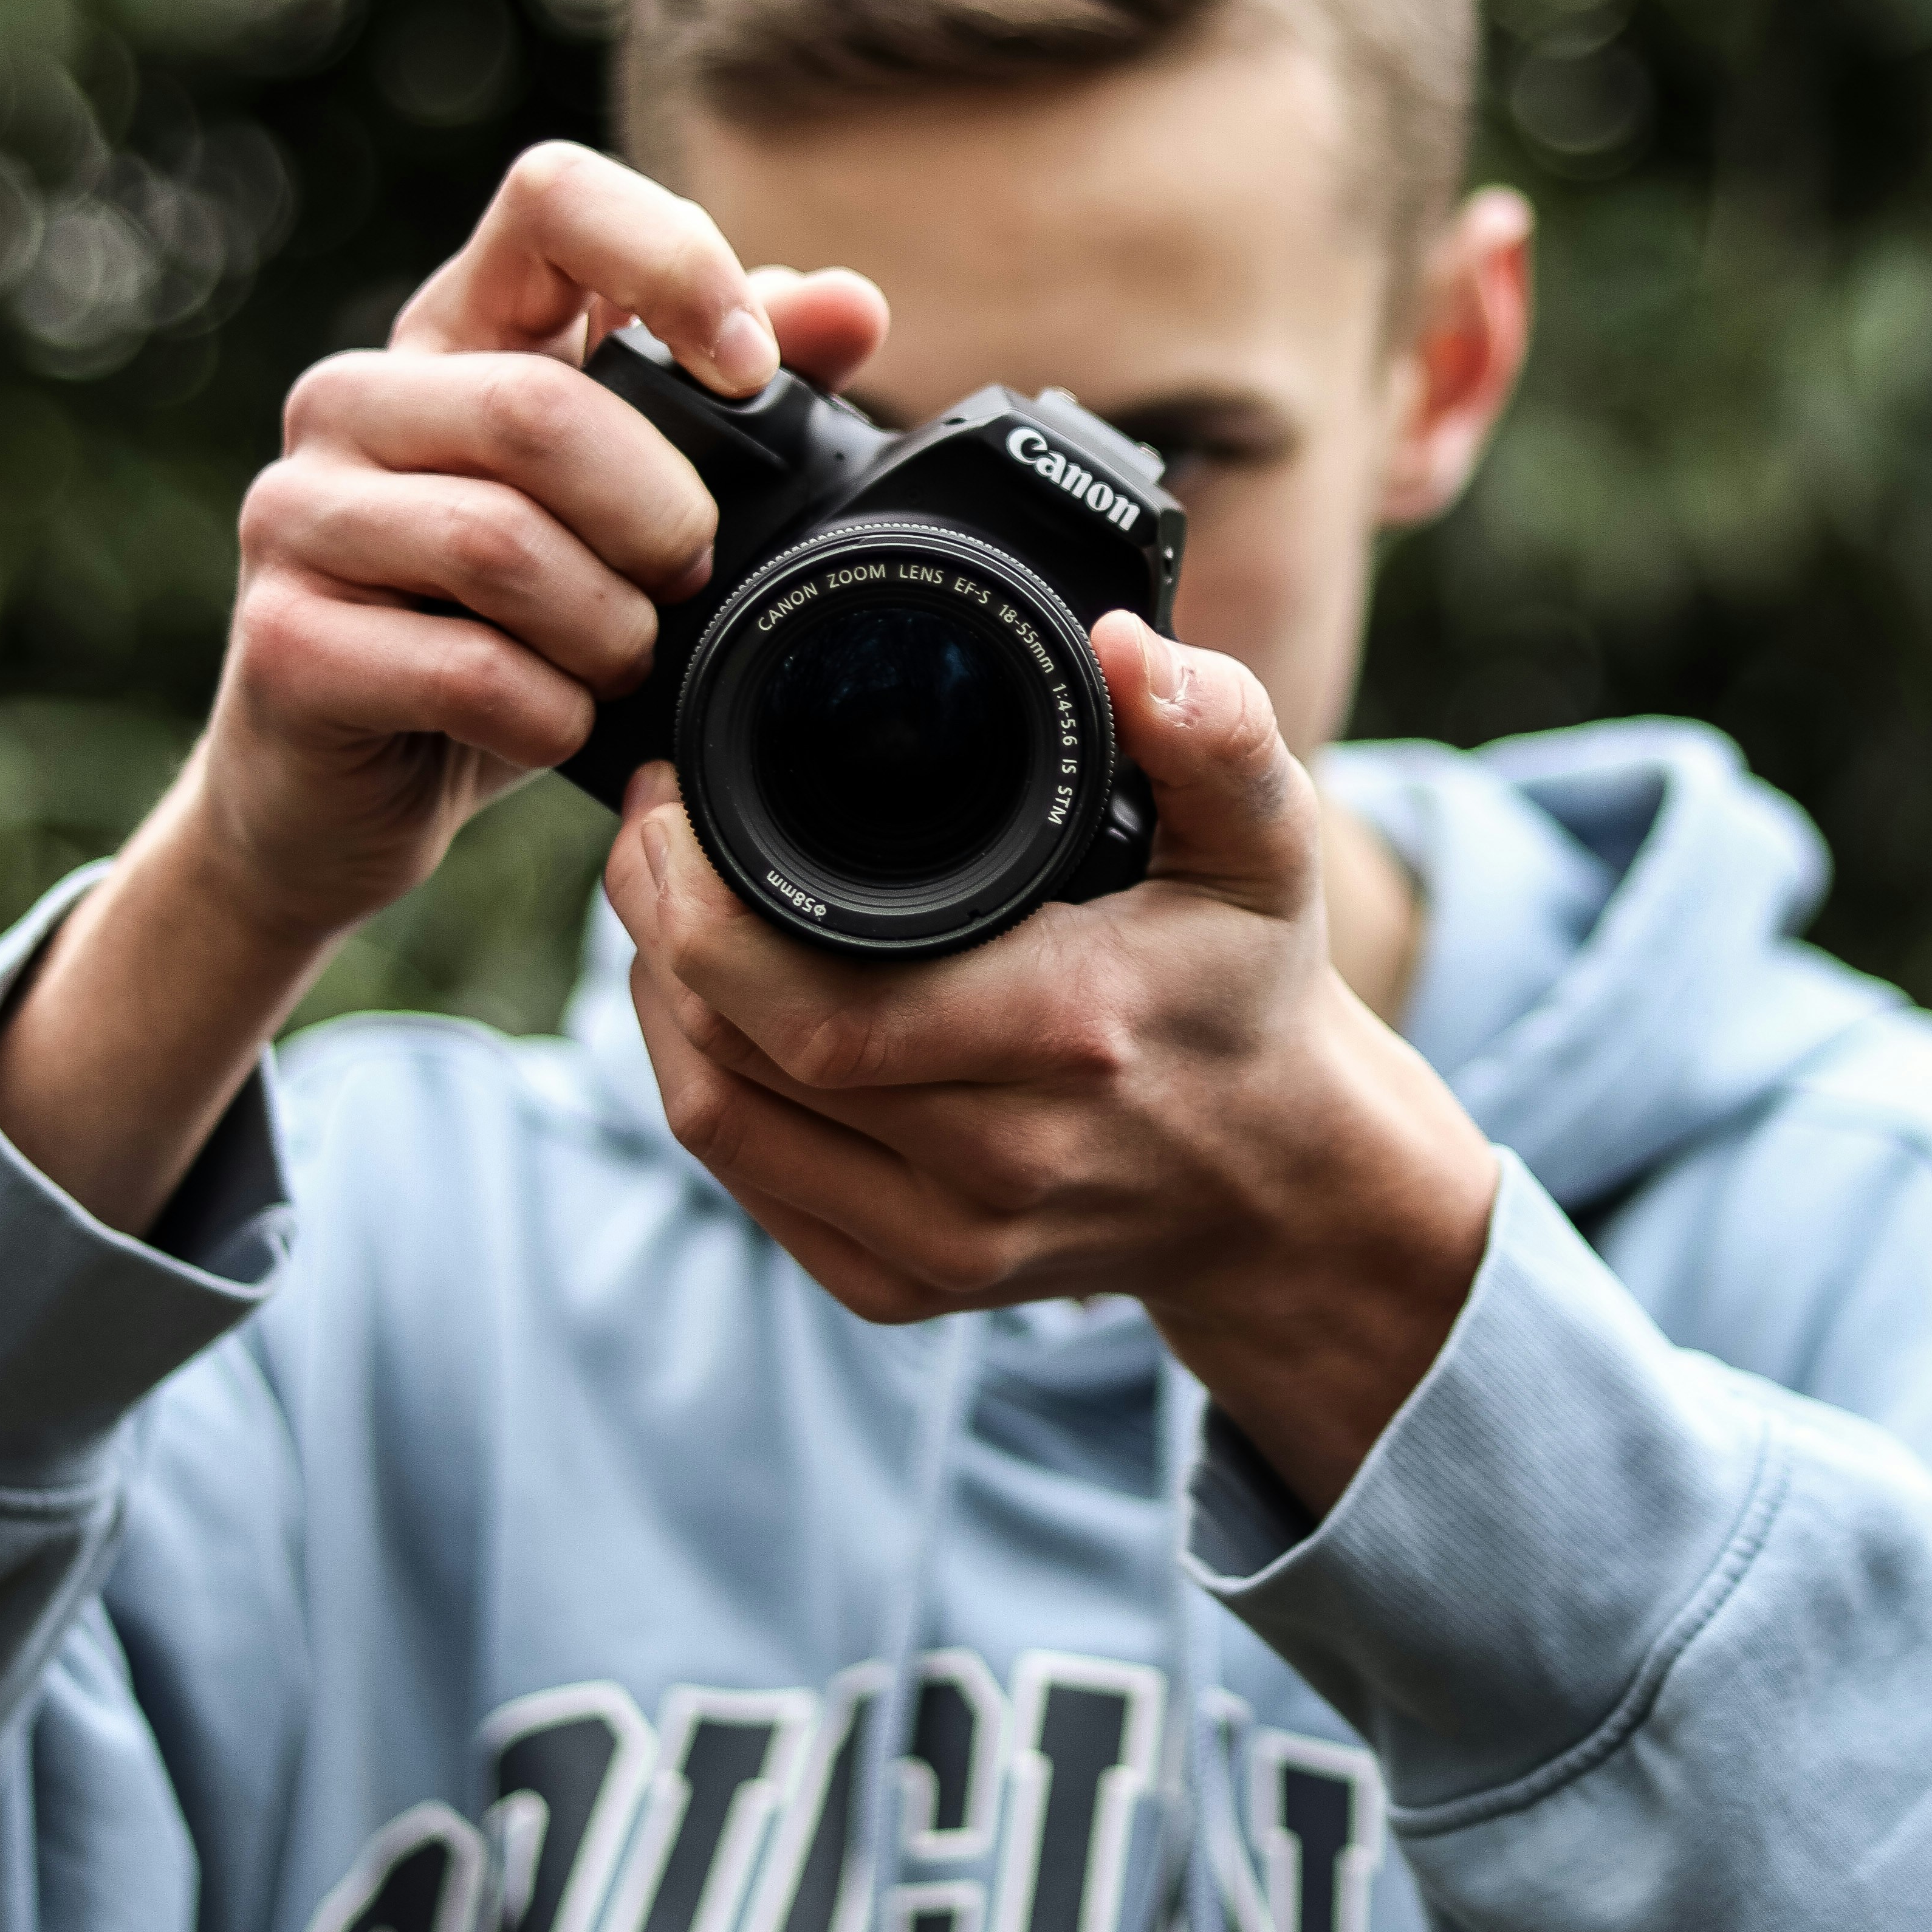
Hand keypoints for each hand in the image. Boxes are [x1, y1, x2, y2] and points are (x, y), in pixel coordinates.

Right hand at [0, 142, 888, 1233]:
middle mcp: (354, 396)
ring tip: (620, 659)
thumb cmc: (508, 622)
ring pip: (500, 543)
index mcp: (459, 328)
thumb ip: (730, 395)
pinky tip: (557, 722)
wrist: (355, 787)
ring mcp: (297, 513)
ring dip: (608, 628)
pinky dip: (552, 716)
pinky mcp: (282, 641)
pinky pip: (467, 670)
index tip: (745, 375)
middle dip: (660, 517)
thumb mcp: (630, 501)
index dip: (671, 263)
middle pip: (540, 408)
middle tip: (685, 578)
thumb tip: (849, 306)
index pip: (553, 197)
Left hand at [605, 616, 1498, 1513]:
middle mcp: (1001, 1162)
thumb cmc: (1250, 992)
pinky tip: (703, 1012)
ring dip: (662, 1008)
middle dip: (661, 932)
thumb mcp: (1265, 845)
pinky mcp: (910, 1289)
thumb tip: (1116, 642)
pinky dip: (701, 1090)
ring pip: (720, 1125)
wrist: (1279, 1185)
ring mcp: (948, 1246)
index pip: (817, 1007)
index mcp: (1071, 1035)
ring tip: (664, 908)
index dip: (703, 908)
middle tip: (652, 833)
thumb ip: (1209, 728)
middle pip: (744, 1060)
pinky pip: (748, 1189)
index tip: (676, 801)